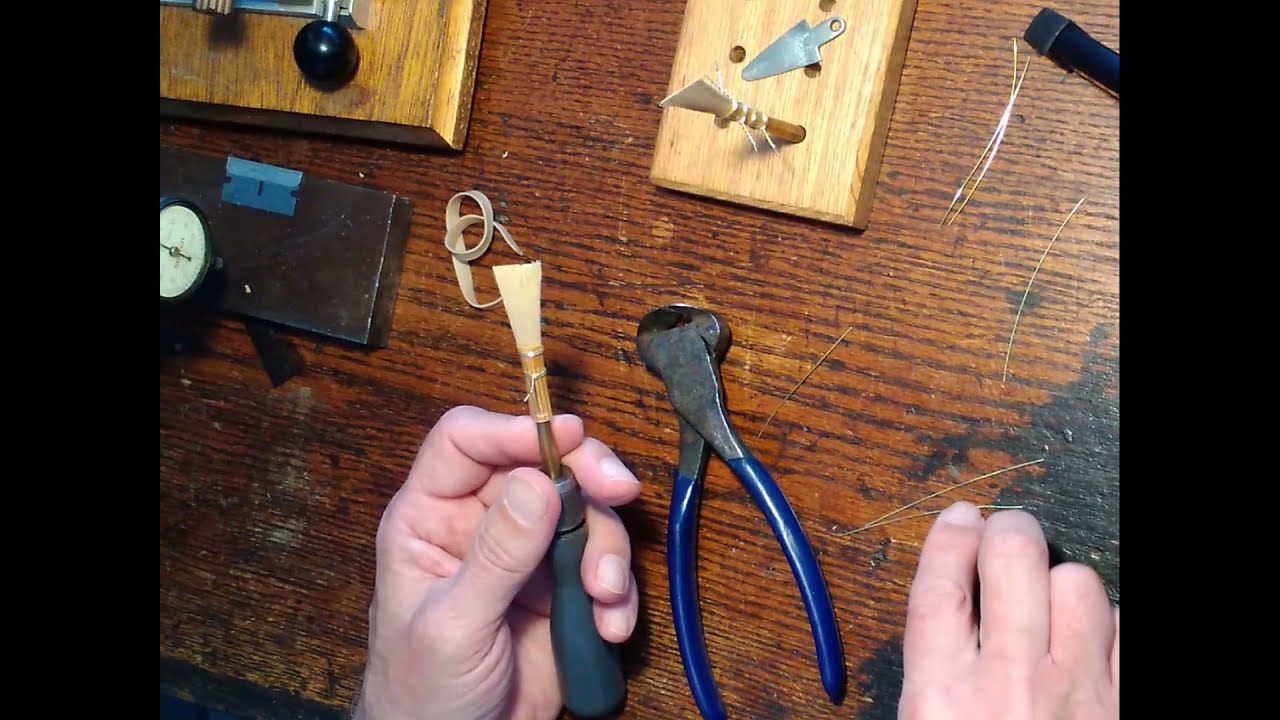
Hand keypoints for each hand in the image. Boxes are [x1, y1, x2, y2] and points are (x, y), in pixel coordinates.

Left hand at [355, 406, 641, 719]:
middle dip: (586, 477)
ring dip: (607, 549)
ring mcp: (525, 556)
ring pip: (582, 513)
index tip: (568, 435)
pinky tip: (608, 626)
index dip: (514, 430)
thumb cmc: (421, 693)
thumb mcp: (454, 625)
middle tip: (620, 492)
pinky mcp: (561, 591)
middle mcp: (479, 525)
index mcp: (430, 517)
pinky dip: (617, 592)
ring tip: (607, 594)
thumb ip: (495, 556)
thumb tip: (537, 483)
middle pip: (540, 465)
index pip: (466, 442)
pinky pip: (602, 566)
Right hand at [898, 502, 1117, 718]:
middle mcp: (1010, 684)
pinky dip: (1105, 624)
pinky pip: (1122, 627)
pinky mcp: (1123, 704)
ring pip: (1078, 583)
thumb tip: (951, 597)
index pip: (942, 587)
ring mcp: (1076, 692)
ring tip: (1048, 602)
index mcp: (943, 697)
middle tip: (1004, 541)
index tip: (958, 520)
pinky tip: (1085, 640)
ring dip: (1061, 582)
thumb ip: (933, 667)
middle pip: (1014, 558)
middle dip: (1008, 533)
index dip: (950, 539)